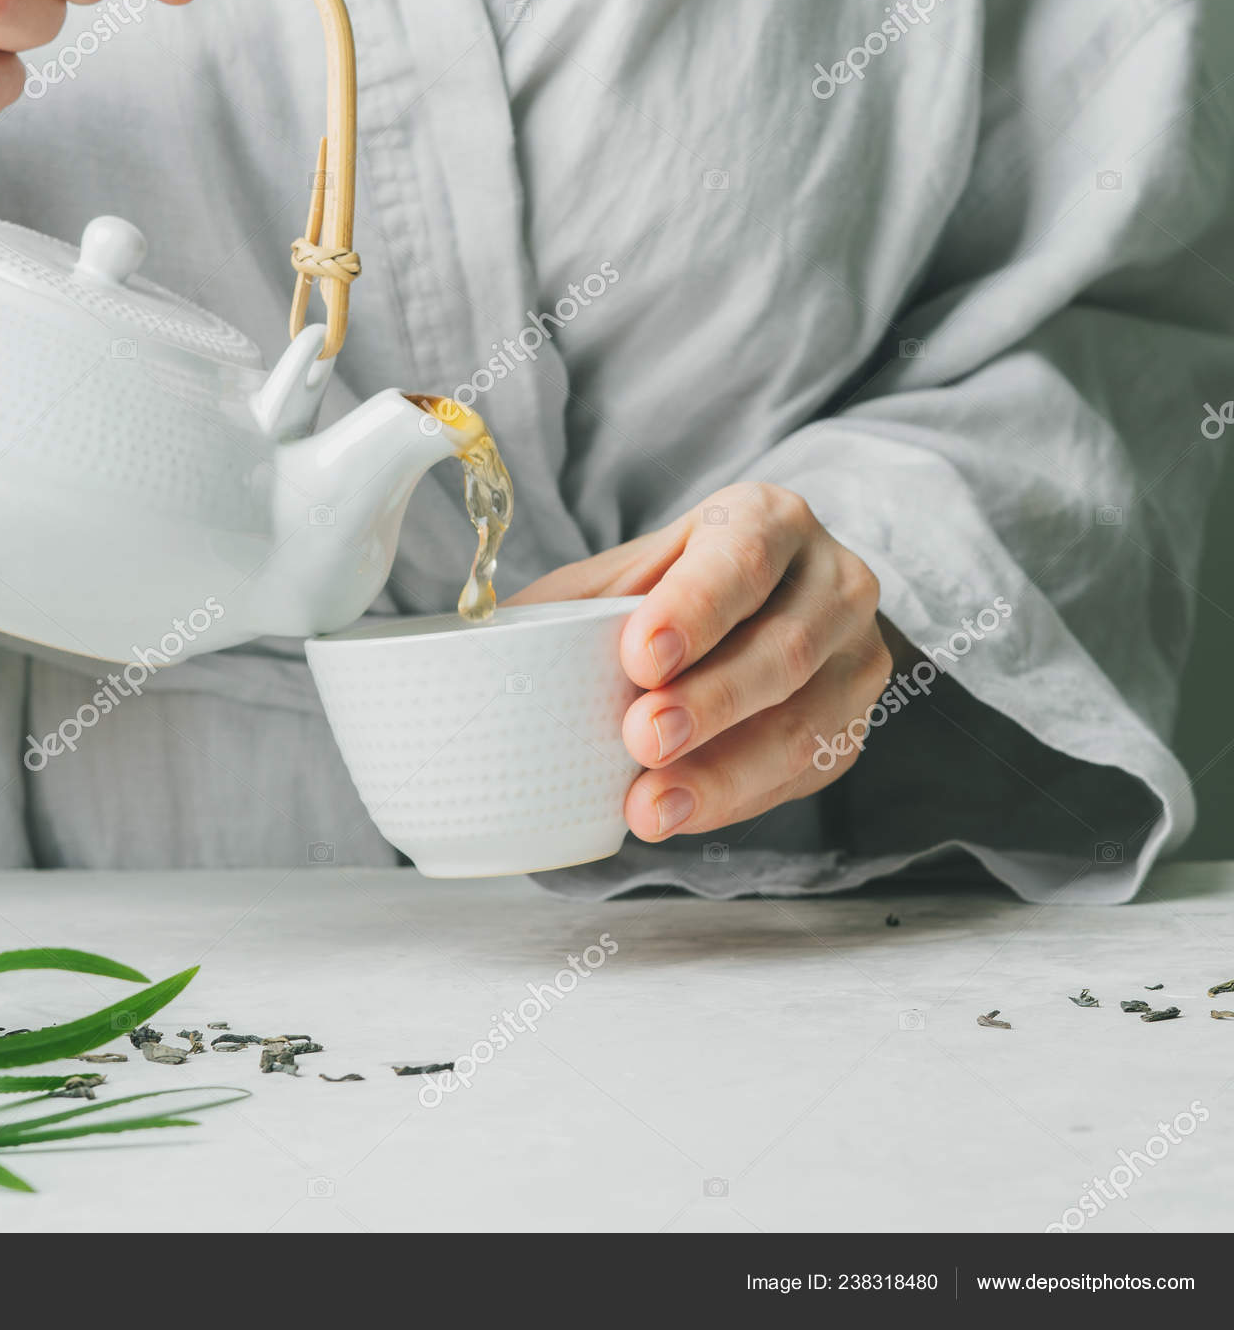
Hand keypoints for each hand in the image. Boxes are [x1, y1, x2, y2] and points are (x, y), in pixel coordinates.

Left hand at [508, 483, 890, 841]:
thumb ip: (568, 611)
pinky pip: (808, 769)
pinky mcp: (855, 723)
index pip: (742, 560)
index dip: (695, 610)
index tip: (639, 658)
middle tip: (640, 740)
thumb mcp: (617, 582)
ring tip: (652, 806)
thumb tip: (471, 655)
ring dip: (725, 772)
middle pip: (782, 647)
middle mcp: (831, 578)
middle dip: (710, 701)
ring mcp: (857, 654)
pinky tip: (688, 811)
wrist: (752, 617)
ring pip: (806, 721)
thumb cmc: (664, 595)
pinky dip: (742, 797)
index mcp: (768, 519)